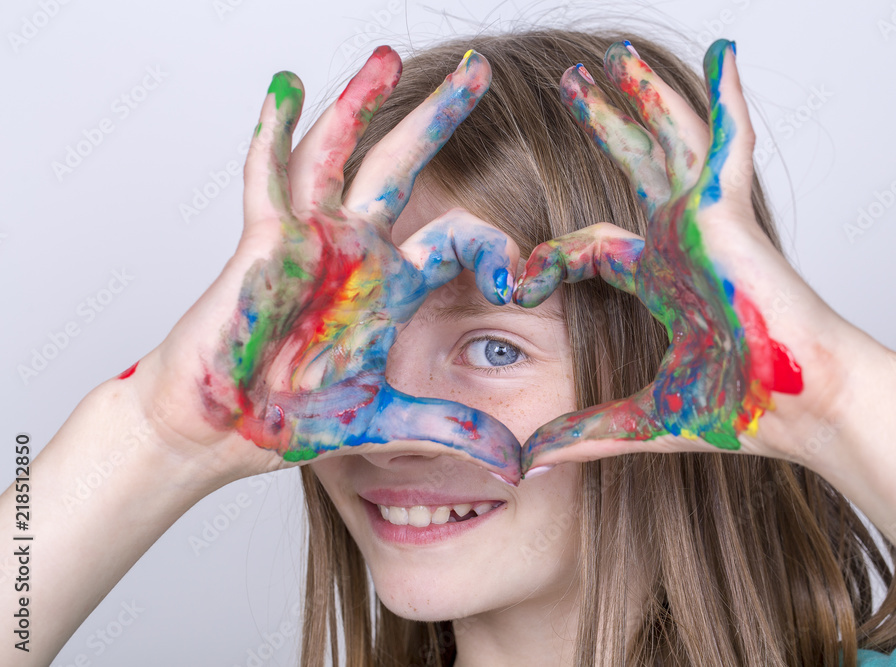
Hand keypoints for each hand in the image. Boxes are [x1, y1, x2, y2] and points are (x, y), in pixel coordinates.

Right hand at [128, 47, 523, 484]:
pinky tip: (287, 88)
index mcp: (391, 287)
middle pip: (403, 169)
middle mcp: (355, 251)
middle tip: (480, 71)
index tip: (525, 281)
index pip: (458, 241)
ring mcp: (308, 240)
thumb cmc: (289, 419)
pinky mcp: (262, 244)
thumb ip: (449, 430)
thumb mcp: (383, 420)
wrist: (219, 432)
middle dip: (440, 119)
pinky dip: (273, 132)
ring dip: (361, 104)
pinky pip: (267, 177)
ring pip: (338, 154)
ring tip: (387, 57)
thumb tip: (519, 463)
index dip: (497, 252)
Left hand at [515, 40, 857, 472]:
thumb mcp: (645, 418)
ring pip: (669, 140)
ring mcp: (706, 221)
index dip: (551, 257)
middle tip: (571, 86)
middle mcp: (681, 241)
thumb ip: (588, 431)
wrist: (807, 408)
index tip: (517, 274)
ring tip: (611, 57)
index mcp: (661, 280)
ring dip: (641, 97)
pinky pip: (727, 139)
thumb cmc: (747, 411)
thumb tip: (532, 456)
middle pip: (632, 168)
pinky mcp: (729, 212)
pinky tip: (724, 51)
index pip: (594, 248)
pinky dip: (725, 97)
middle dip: (602, 124)